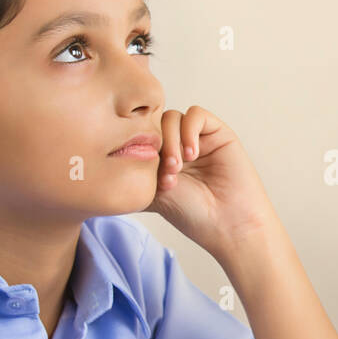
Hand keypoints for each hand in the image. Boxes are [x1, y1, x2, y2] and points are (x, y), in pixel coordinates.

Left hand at [145, 105, 276, 259]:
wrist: (228, 224)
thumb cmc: (193, 214)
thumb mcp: (152, 193)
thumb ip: (135, 172)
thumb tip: (109, 158)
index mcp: (162, 159)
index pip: (141, 137)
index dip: (141, 152)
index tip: (150, 181)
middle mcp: (179, 146)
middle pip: (155, 125)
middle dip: (157, 147)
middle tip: (167, 175)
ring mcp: (199, 138)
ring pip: (172, 117)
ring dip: (171, 140)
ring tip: (178, 166)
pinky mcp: (219, 133)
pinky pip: (195, 114)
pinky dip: (188, 131)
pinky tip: (193, 154)